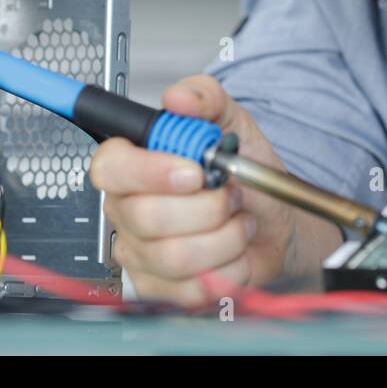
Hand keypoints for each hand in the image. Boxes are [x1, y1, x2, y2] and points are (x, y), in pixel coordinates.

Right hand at [89, 75, 297, 306]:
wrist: (276, 219)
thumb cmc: (246, 173)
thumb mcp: (232, 122)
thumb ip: (205, 97)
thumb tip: (178, 97)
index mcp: (133, 166)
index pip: (110, 167)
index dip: (149, 172)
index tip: (194, 171)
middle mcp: (128, 211)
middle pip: (147, 217)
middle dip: (207, 205)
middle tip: (229, 193)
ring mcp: (141, 254)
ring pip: (174, 256)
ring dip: (225, 236)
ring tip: (236, 219)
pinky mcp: (162, 289)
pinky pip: (191, 288)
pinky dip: (229, 267)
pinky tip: (235, 250)